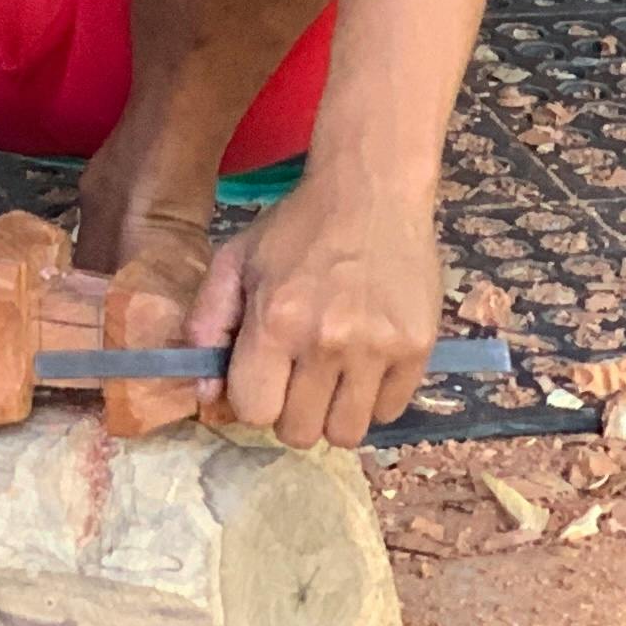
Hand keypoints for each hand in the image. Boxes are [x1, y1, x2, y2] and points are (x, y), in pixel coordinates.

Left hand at [185, 171, 440, 450]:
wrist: (371, 192)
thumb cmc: (296, 229)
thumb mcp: (234, 261)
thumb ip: (208, 325)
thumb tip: (207, 394)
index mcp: (275, 321)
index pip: (255, 411)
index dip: (253, 401)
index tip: (262, 380)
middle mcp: (326, 341)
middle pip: (300, 432)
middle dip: (291, 412)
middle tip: (297, 378)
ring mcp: (377, 349)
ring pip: (347, 434)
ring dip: (333, 414)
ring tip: (332, 377)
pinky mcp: (418, 349)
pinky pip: (390, 412)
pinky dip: (373, 399)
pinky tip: (365, 363)